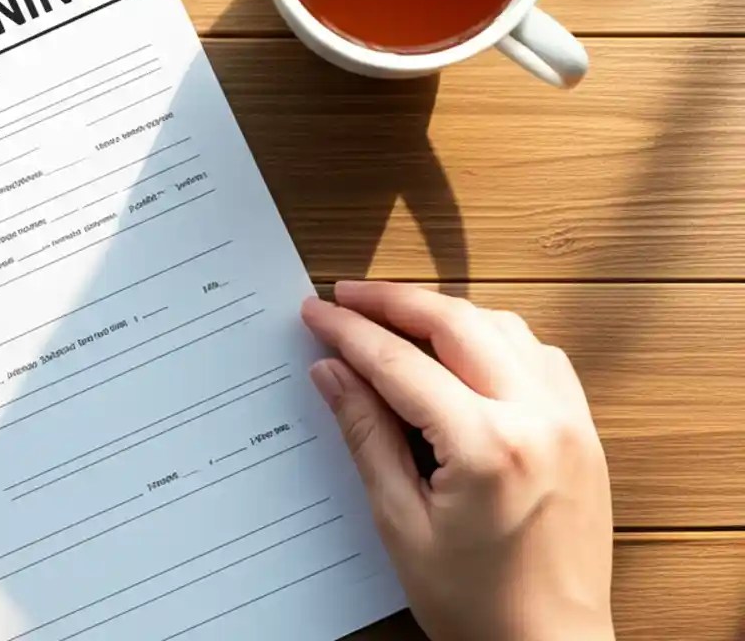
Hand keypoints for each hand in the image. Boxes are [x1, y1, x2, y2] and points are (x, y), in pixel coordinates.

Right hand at [301, 282, 613, 640]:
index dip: (350, 332)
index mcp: (488, 447)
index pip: (400, 363)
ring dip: (446, 313)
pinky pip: (540, 355)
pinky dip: (494, 337)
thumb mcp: (400, 522)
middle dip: (394, 301)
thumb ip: (366, 436)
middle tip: (347, 296)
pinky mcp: (584, 430)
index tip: (316, 313)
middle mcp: (538, 419)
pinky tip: (462, 350)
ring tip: (396, 318)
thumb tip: (332, 372)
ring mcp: (570, 420)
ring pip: (504, 327)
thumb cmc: (477, 604)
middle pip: (456, 322)